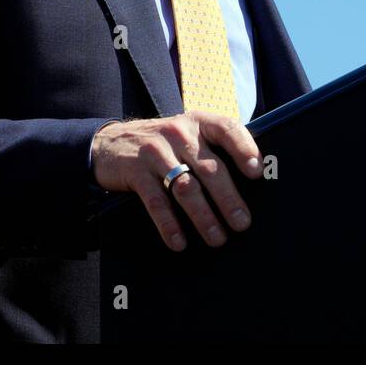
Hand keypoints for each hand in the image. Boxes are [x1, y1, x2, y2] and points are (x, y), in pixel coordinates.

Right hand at [90, 111, 262, 250]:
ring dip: (204, 217)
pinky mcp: (136, 172)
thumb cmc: (162, 144)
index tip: (256, 172)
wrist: (109, 142)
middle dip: (228, 199)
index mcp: (198, 122)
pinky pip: (157, 202)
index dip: (244, 149)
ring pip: (186, 188)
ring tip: (217, 238)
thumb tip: (253, 177)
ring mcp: (156, 152)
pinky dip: (169, 225)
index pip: (227, 129)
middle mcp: (179, 133)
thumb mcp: (187, 134)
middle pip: (209, 168)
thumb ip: (212, 148)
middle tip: (242, 222)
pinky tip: (179, 242)